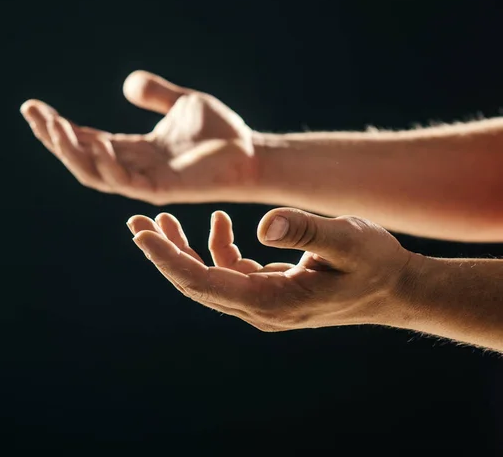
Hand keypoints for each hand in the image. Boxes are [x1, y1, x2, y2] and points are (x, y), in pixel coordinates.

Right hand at [20, 71, 257, 203]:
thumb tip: (126, 83)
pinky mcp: (162, 190)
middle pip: (83, 157)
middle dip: (55, 138)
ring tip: (52, 125)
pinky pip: (125, 182)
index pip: (88, 139)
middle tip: (32, 113)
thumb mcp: (182, 103)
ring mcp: (146, 181)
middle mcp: (135, 167)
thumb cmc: (221, 132)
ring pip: (95, 172)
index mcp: (136, 150)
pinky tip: (96, 141)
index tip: (34, 106)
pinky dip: (108, 165)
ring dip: (71, 151)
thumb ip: (156, 94)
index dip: (61, 126)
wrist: (252, 153)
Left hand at [127, 208, 415, 330]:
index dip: (168, 259)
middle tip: (135, 223)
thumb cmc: (376, 263)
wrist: (395, 288)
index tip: (141, 235)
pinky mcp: (267, 293)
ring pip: (207, 279)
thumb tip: (263, 223)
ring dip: (183, 250)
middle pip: (196, 285)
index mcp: (272, 301)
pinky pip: (229, 273)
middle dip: (164, 254)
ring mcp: (262, 304)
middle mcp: (260, 310)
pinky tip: (219, 223)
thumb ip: (307, 229)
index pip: (204, 283)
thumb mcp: (347, 239)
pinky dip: (217, 248)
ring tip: (159, 220)